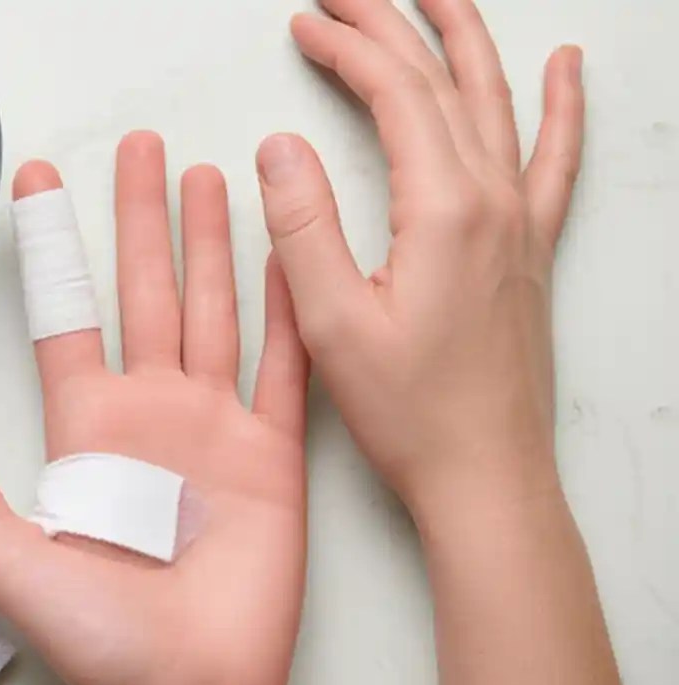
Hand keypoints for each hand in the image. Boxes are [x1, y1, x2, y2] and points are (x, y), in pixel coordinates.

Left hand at [0, 131, 308, 684]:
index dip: (56, 247)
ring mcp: (214, 430)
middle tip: (143, 151)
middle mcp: (150, 415)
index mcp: (85, 428)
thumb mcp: (6, 556)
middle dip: (144, 219)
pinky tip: (284, 261)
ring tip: (215, 179)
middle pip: (146, 292)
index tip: (42, 183)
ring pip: (215, 312)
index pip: (68, 315)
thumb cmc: (94, 639)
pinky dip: (287, 313)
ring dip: (214, 246)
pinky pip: (285, 369)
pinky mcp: (273, 457)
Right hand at [256, 1, 584, 513]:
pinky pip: (556, 155)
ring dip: (465, 39)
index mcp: (444, 210)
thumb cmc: (412, 412)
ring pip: (498, 100)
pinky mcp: (531, 248)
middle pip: (445, 79)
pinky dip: (563, 104)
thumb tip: (281, 146)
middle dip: (392, 24)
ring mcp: (521, 221)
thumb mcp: (334, 324)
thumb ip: (304, 226)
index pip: (394, 94)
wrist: (486, 475)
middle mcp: (495, 201)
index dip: (346, 49)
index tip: (304, 26)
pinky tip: (568, 69)